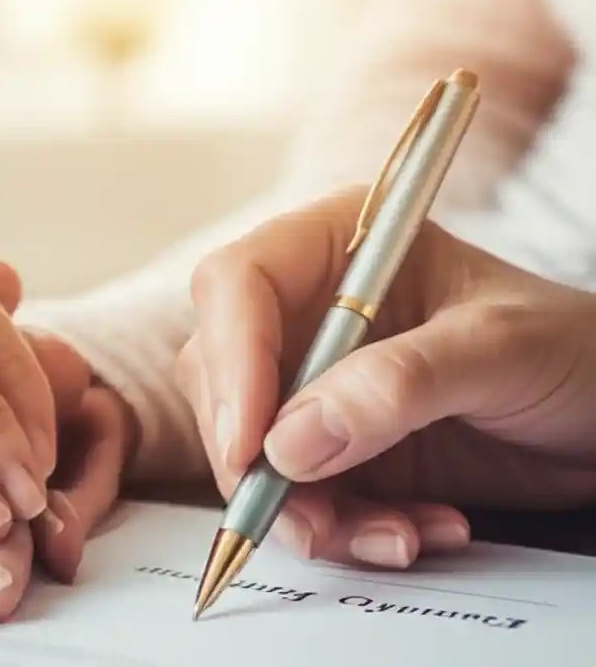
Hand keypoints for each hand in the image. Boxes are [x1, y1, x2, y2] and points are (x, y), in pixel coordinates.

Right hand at [177, 189, 595, 568]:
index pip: (239, 285)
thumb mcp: (498, 351)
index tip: (251, 444)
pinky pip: (298, 496)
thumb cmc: (573, 351)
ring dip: (306, 510)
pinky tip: (416, 531)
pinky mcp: (332, 448)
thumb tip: (287, 444)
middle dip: (257, 458)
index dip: (230, 360)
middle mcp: (309, 312)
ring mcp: (314, 384)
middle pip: (222, 376)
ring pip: (249, 450)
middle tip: (309, 519)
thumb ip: (396, 385)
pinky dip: (346, 530)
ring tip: (393, 536)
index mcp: (338, 248)